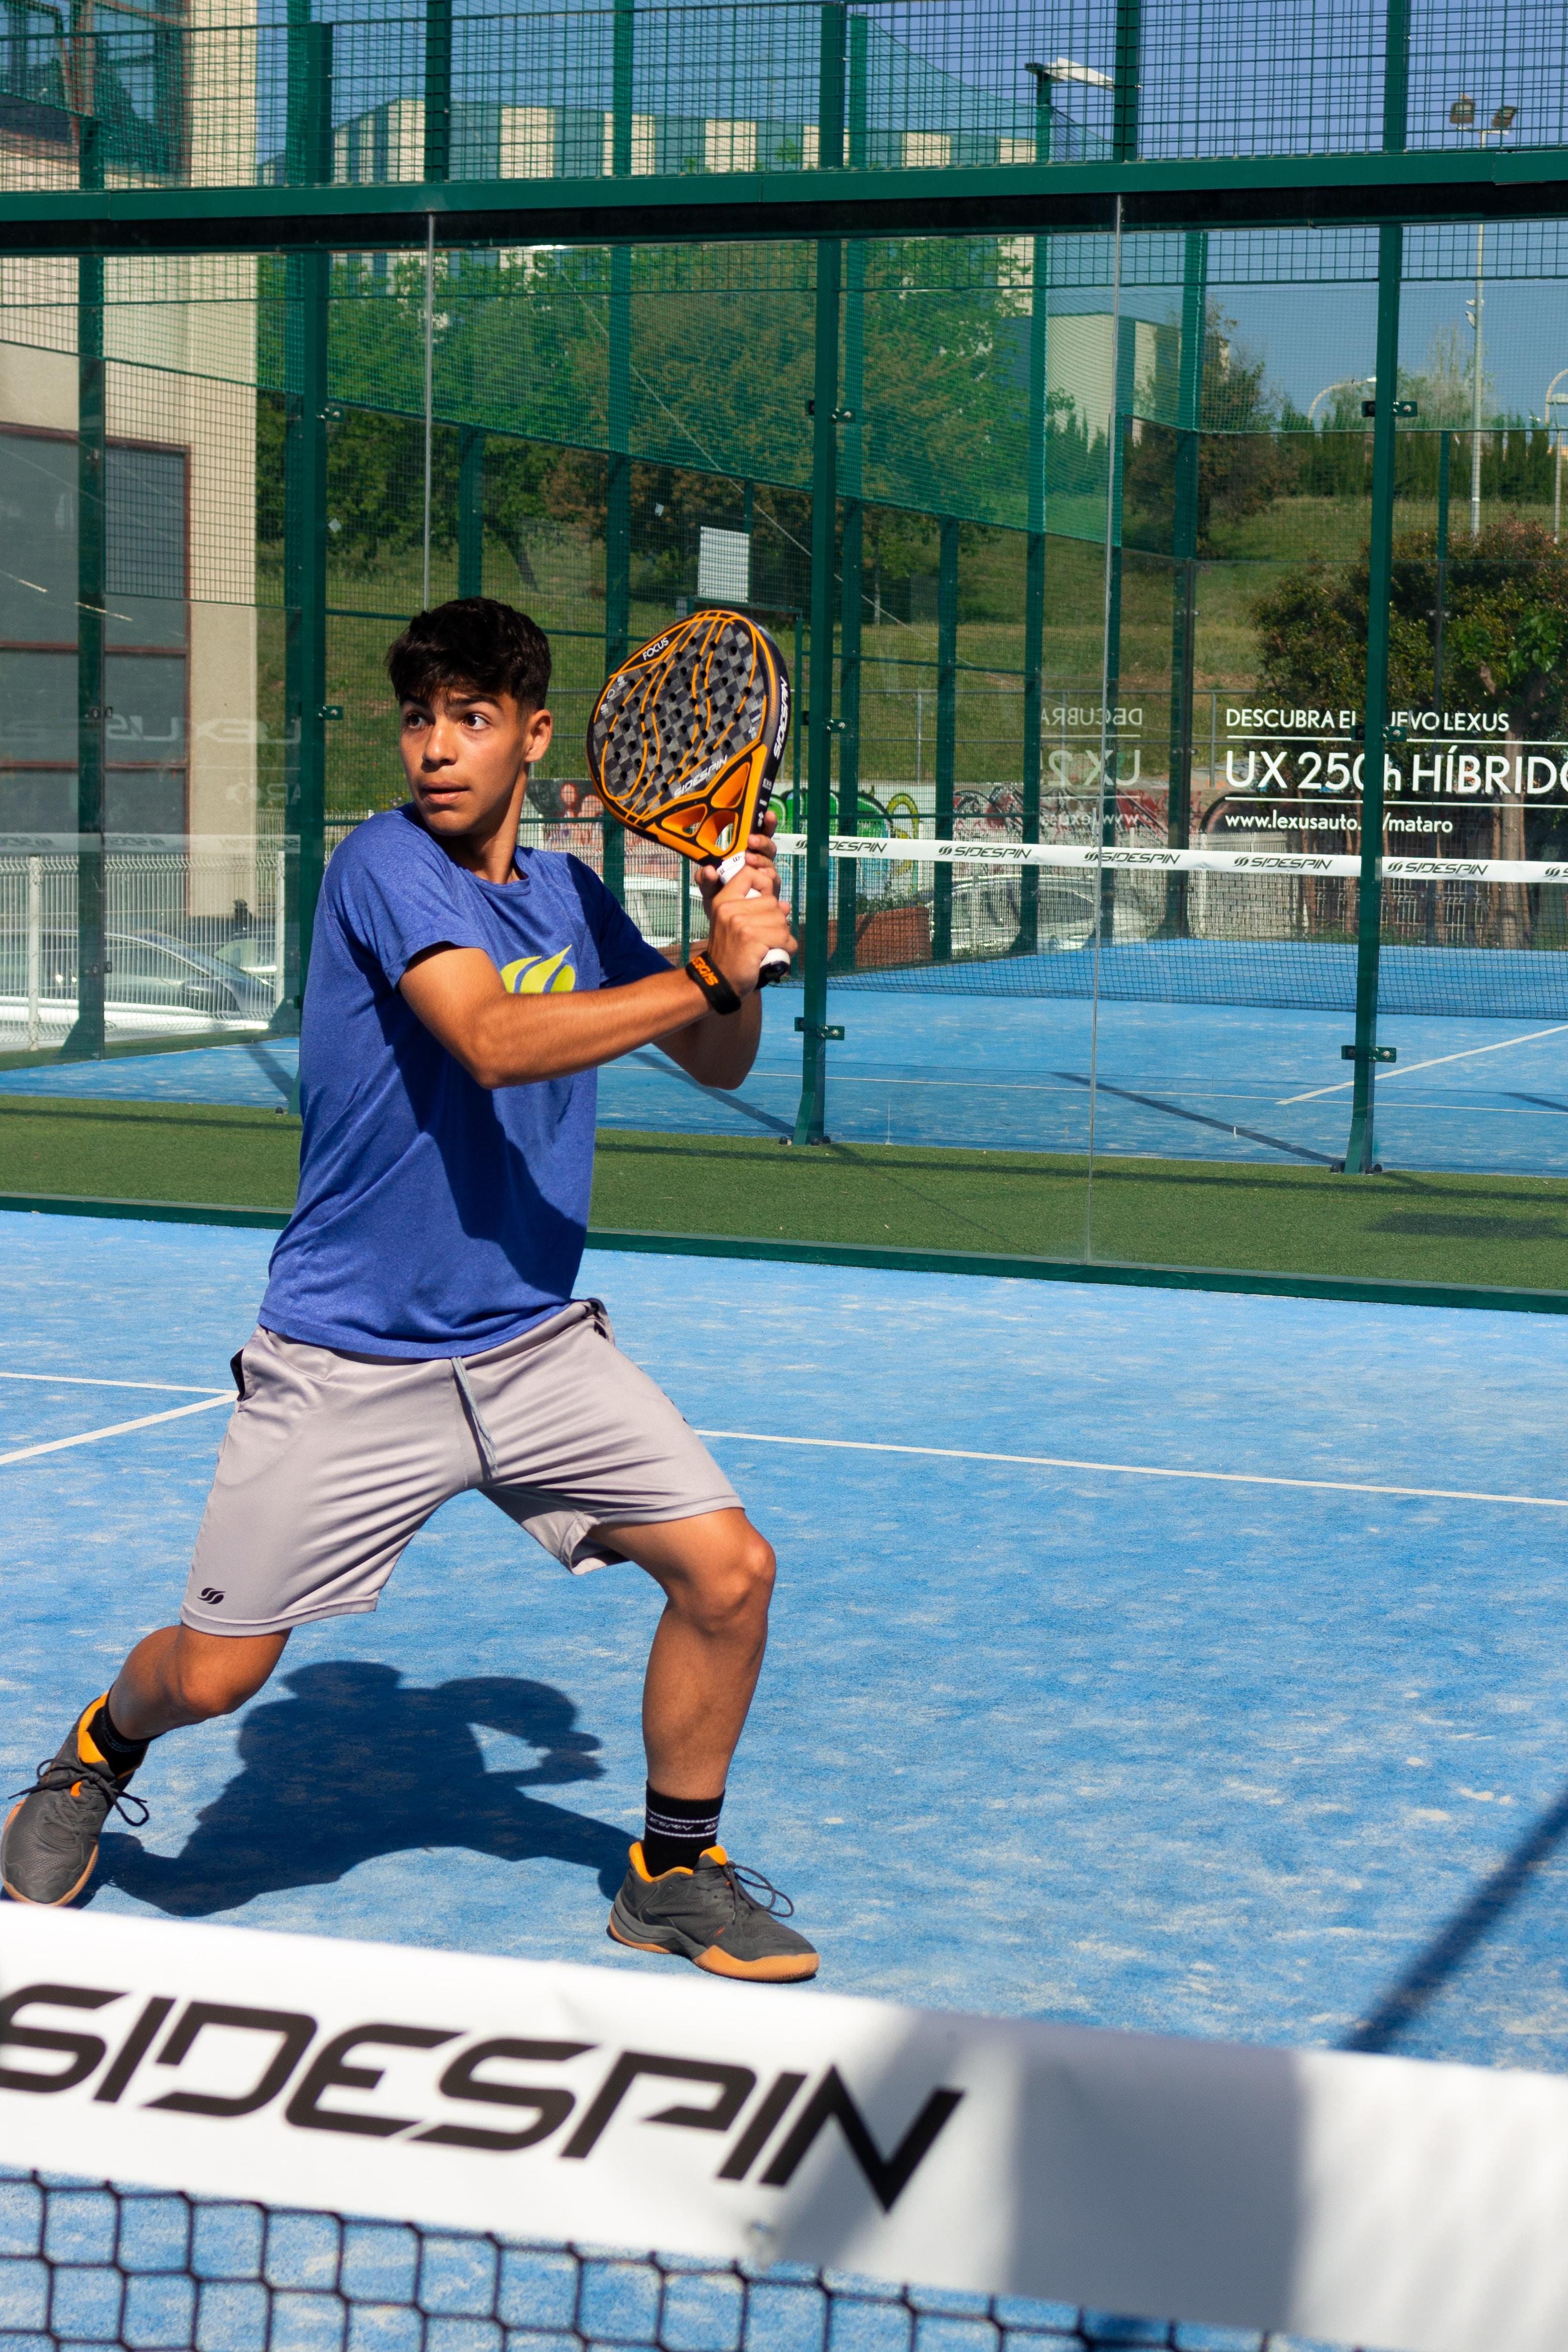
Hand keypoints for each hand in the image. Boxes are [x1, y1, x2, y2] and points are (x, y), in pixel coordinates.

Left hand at [696, 806, 778, 919]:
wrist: (727, 927)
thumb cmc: (720, 902)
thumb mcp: (708, 890)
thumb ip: (705, 880)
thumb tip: (707, 870)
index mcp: (747, 858)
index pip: (759, 837)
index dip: (766, 825)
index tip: (768, 815)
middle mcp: (760, 866)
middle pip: (769, 849)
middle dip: (762, 842)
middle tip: (751, 841)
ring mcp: (766, 881)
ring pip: (771, 866)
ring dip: (763, 862)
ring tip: (751, 862)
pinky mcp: (771, 895)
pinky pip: (773, 885)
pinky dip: (769, 882)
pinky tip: (763, 880)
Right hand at [703, 850, 795, 994]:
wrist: (719, 980)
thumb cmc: (731, 952)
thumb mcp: (736, 924)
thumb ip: (758, 910)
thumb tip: (786, 905)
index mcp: (724, 900)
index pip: (750, 874)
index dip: (764, 885)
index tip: (763, 904)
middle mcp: (730, 908)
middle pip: (773, 902)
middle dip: (776, 921)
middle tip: (765, 937)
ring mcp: (740, 923)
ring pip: (781, 920)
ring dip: (782, 936)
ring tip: (770, 947)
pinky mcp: (752, 939)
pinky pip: (784, 938)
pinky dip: (786, 948)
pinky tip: (776, 954)